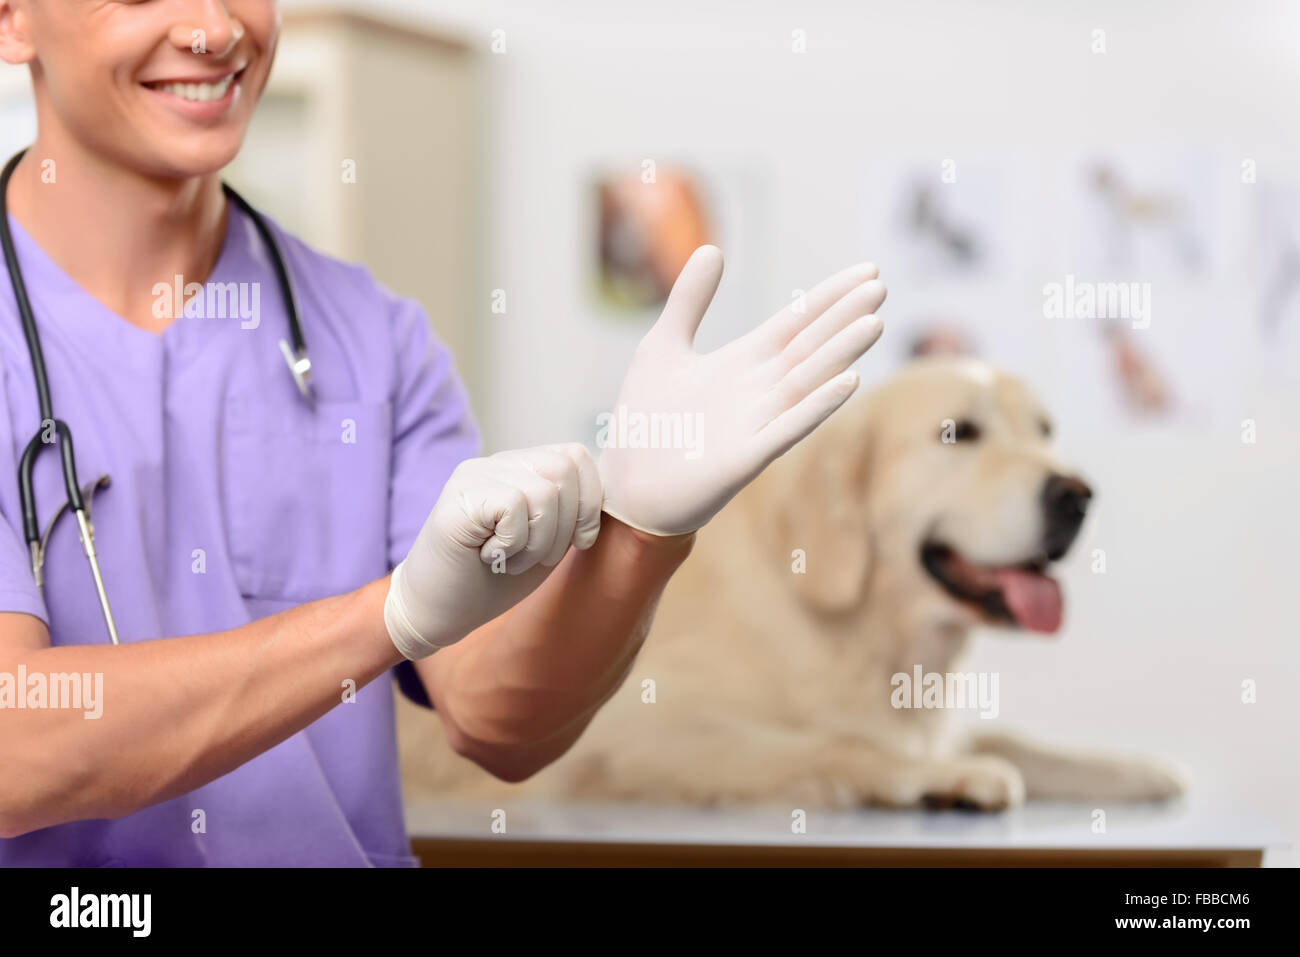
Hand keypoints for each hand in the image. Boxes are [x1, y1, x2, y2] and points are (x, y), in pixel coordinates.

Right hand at [384, 444, 601, 658]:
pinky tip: (490, 556)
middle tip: (536, 555)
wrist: (434, 612)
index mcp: (518, 470)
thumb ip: (570, 513)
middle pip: (564, 468)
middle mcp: (495, 464)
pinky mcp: (457, 498)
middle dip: (566, 523)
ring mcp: (473, 476)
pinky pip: (514, 506)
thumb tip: (612, 496)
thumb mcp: (546, 543)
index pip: (575, 456)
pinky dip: (514, 542)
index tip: (580, 540)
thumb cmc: (490, 581)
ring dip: (539, 540)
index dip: (590, 500)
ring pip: (544, 491)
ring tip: (510, 558)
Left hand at [598, 246, 885, 535]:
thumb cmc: (648, 421)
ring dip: (840, 354)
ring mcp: (756, 425)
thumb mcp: (663, 347)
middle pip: (809, 347)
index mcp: (743, 363)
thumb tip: (713, 248)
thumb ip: (689, 301)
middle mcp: (758, 391)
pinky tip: (848, 382)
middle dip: (844, 318)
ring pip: (806, 383)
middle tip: (881, 285)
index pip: (796, 323)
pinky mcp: (745, 459)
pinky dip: (816, 407)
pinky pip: (787, 430)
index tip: (867, 271)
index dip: (829, 297)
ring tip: (874, 323)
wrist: (628, 487)